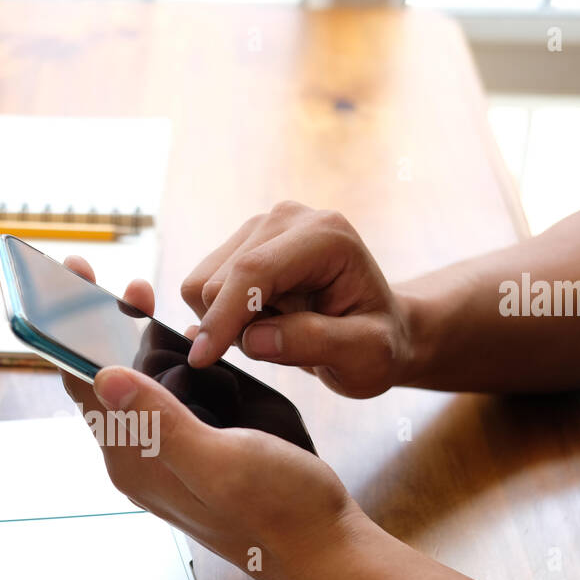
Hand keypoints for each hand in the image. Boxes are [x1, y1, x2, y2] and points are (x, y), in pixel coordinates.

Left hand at [58, 255, 370, 579]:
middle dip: (102, 327)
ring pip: (133, 385)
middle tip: (117, 281)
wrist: (323, 547)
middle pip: (100, 380)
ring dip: (135, 342)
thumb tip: (104, 376)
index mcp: (134, 460)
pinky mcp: (193, 448)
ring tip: (142, 299)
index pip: (82, 384)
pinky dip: (166, 362)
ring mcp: (165, 454)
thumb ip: (161, 422)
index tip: (73, 277)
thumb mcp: (221, 462)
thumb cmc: (280, 511)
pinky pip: (163, 398)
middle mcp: (139, 457)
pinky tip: (183, 341)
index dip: (69, 328)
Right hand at [182, 200, 414, 398]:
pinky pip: (201, 289)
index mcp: (325, 235)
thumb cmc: (378, 345)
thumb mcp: (366, 355)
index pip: (253, 271)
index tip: (202, 360)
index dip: (223, 317)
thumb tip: (253, 339)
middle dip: (233, 328)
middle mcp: (287, 219)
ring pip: (201, 286)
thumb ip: (315, 343)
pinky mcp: (239, 245)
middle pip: (217, 281)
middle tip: (279, 347)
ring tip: (275, 332)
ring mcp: (259, 228)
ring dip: (227, 323)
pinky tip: (262, 321)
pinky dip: (222, 317)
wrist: (374, 330)